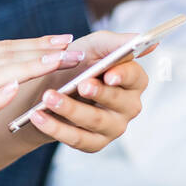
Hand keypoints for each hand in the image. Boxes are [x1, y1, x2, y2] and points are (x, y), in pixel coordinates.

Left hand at [25, 30, 150, 152]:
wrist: (48, 88)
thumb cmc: (77, 63)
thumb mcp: (93, 46)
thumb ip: (117, 42)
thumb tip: (146, 41)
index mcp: (133, 80)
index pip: (136, 77)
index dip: (124, 76)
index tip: (108, 74)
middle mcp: (128, 106)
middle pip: (118, 101)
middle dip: (98, 92)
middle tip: (79, 85)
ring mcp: (113, 127)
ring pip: (95, 121)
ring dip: (70, 109)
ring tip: (48, 97)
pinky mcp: (94, 143)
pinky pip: (78, 139)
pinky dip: (56, 128)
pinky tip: (39, 116)